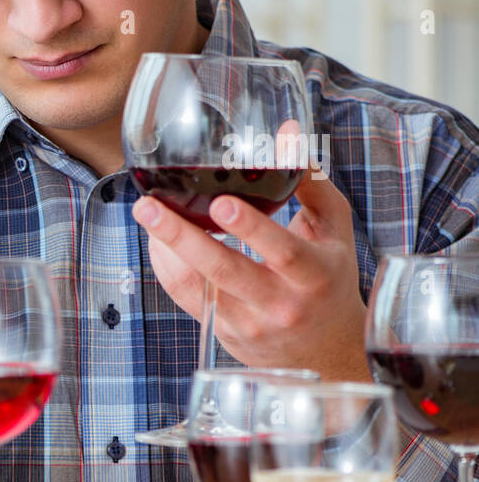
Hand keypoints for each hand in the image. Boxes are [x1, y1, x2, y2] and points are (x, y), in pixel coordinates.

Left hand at [132, 161, 371, 382]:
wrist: (325, 350)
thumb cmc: (329, 278)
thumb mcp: (333, 230)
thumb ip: (311, 181)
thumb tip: (288, 131)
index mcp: (314, 274)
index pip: (281, 250)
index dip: (250, 227)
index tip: (221, 203)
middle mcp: (280, 303)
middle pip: (224, 270)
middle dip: (182, 237)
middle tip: (149, 207)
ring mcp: (247, 322)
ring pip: (196, 287)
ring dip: (166, 249)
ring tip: (147, 214)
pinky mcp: (222, 332)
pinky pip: (185, 298)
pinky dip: (167, 267)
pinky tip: (158, 240)